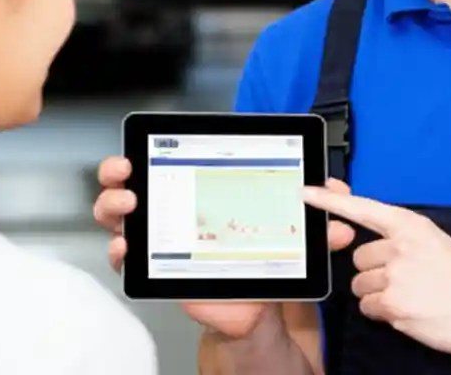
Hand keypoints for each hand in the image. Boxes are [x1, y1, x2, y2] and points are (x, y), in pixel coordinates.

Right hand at [93, 156, 355, 338]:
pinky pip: (129, 262)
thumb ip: (312, 211)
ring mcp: (158, 240)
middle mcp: (169, 210)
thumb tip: (336, 190)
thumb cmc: (261, 256)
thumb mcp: (286, 229)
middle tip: (126, 171)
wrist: (256, 305)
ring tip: (129, 204)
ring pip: (118, 218)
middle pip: (127, 183)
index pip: (164, 161)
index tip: (144, 145)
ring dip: (114, 206)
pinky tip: (127, 248)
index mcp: (195, 189)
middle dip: (117, 173)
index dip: (145, 149)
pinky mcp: (158, 270)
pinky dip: (121, 253)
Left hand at [301, 186, 450, 358]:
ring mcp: (396, 275)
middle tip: (405, 280)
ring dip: (378, 294)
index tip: (305, 192)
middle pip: (358, 258)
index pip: (362, 208)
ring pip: (360, 285)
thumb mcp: (433, 242)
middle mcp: (400, 246)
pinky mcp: (393, 304)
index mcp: (411, 225)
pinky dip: (383, 313)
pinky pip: (368, 307)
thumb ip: (398, 234)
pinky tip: (409, 310)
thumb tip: (359, 225)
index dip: (330, 200)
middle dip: (374, 272)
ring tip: (411, 296)